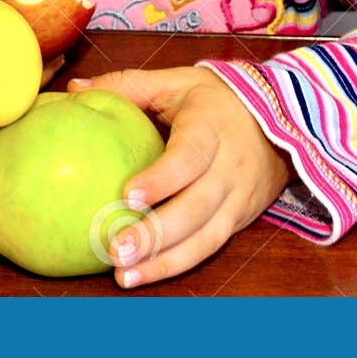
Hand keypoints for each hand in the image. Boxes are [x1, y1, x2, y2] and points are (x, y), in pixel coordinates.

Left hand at [66, 66, 293, 288]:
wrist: (281, 118)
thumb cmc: (214, 99)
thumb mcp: (175, 81)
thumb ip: (127, 85)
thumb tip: (74, 88)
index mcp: (211, 127)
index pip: (189, 157)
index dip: (162, 178)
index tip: (129, 195)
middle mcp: (230, 167)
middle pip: (196, 207)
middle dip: (156, 234)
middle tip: (115, 250)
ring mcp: (238, 198)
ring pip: (204, 237)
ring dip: (164, 261)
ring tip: (123, 275)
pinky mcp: (239, 219)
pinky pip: (209, 247)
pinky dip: (176, 265)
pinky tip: (143, 275)